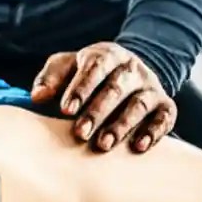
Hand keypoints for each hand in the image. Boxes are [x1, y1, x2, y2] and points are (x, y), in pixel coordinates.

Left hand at [30, 42, 175, 153]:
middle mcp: (131, 68)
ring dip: (121, 125)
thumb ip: (51, 78)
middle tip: (80, 133)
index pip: (95, 68)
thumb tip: (37, 96)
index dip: (80, 89)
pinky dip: (153, 132)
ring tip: (103, 144)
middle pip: (116, 88)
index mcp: (106, 55)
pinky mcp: (165, 105)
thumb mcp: (68, 66)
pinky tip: (139, 147)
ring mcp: (151, 86)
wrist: (129, 70)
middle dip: (97, 112)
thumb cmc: (89, 72)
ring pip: (138, 104)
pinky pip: (163, 118)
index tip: (65, 110)